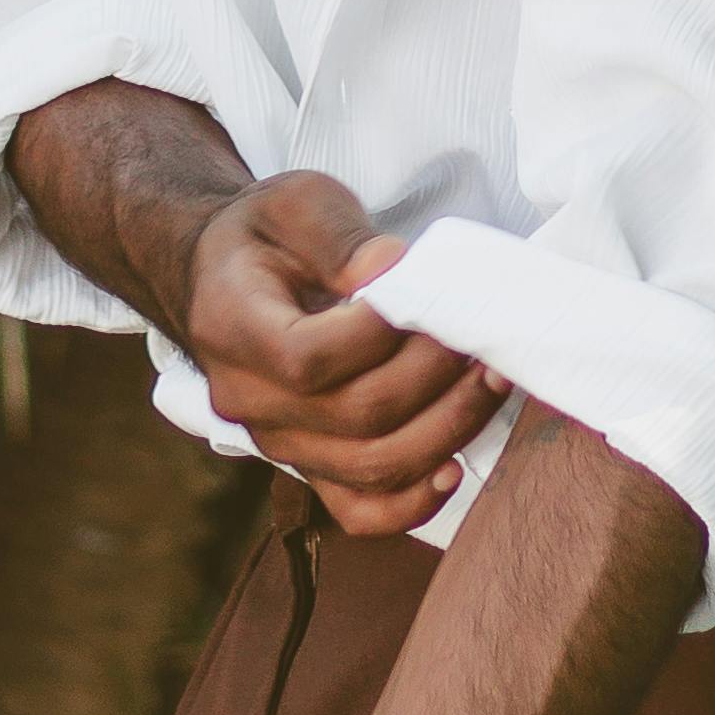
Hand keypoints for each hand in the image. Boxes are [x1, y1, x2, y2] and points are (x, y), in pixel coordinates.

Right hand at [180, 175, 498, 536]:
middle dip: (436, 375)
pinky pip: (360, 511)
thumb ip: (342, 237)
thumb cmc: (265, 234)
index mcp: (234, 329)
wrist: (223, 278)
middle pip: (356, 416)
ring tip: (490, 378)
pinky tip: (455, 466)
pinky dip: (413, 502)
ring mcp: (277, 443)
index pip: (311, 358)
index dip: (381, 335)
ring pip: (370, 467)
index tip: (429, 295)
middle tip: (481, 335)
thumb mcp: (296, 203)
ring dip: (446, 427)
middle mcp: (249, 401)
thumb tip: (397, 275)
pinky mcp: (307, 466)